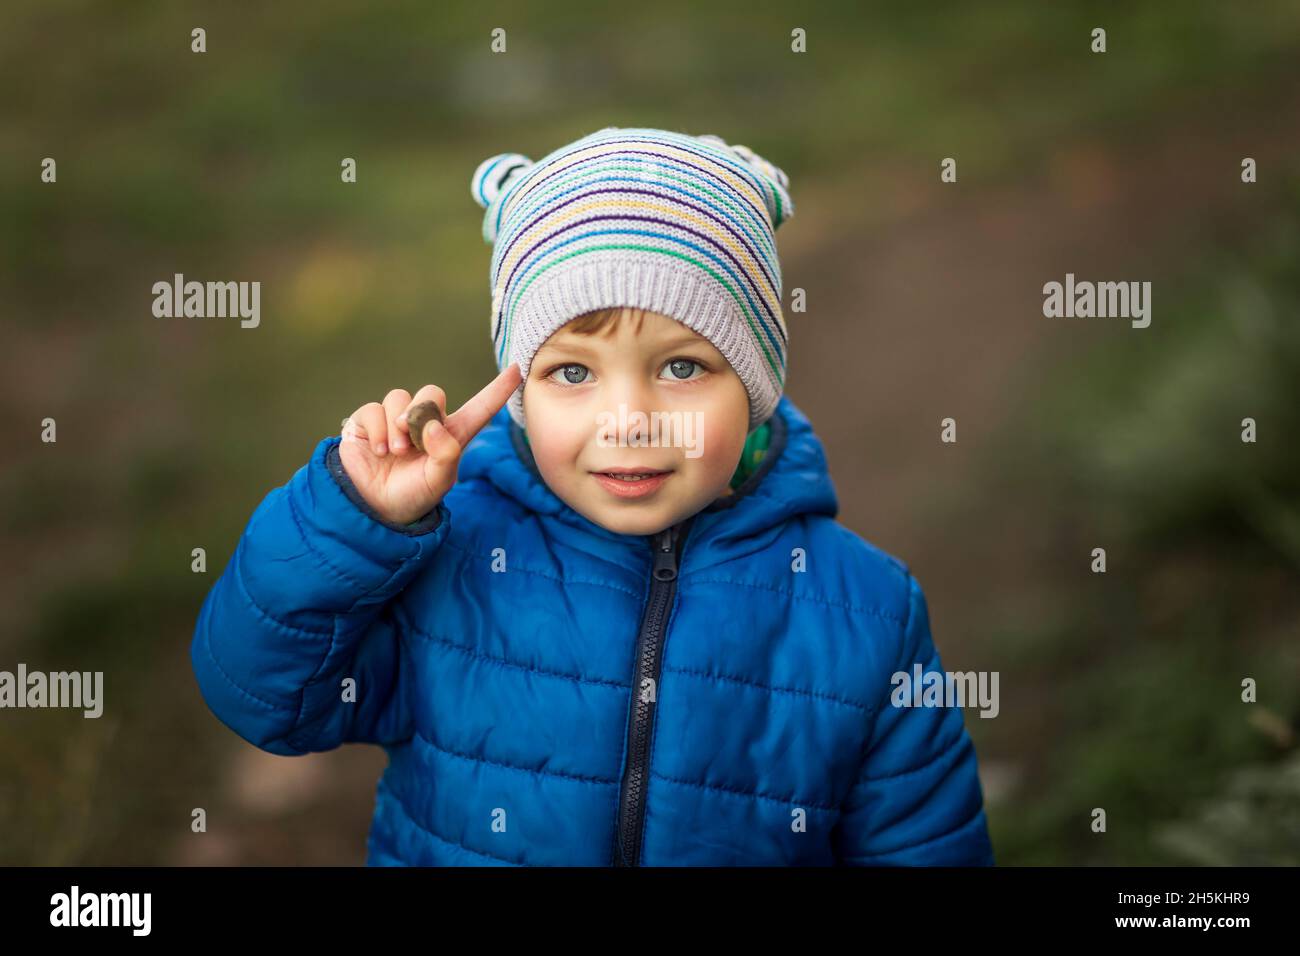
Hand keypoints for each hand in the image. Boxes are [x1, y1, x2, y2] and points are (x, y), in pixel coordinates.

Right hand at [337, 363, 521, 524]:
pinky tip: (379, 452)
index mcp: (450, 436)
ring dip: (398, 425)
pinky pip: (373, 409)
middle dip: (423, 412)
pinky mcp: (369, 422)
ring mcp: (395, 420)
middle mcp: (424, 423)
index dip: (497, 390)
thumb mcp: (438, 481)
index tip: (517, 369)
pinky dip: (377, 429)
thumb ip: (445, 454)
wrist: (374, 508)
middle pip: (431, 393)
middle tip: (413, 443)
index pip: (478, 408)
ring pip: (399, 397)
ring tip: (396, 452)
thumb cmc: (413, 495)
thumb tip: (433, 424)